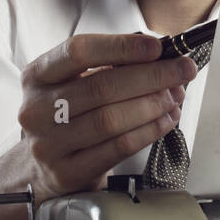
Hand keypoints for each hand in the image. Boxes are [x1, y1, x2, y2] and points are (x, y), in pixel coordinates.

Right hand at [16, 34, 196, 201]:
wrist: (42, 168)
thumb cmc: (65, 117)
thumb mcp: (73, 83)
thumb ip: (108, 66)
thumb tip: (158, 56)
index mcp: (37, 76)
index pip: (78, 51)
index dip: (121, 47)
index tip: (156, 48)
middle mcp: (37, 109)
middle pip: (101, 87)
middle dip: (151, 76)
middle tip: (182, 71)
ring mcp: (48, 144)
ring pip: (111, 119)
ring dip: (153, 105)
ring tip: (175, 96)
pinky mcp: (67, 172)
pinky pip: (118, 147)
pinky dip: (149, 131)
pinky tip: (165, 120)